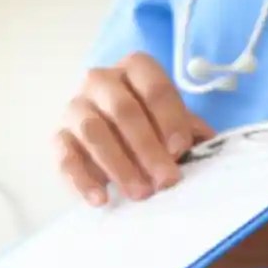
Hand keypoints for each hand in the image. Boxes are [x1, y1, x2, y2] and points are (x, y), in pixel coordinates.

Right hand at [55, 52, 212, 204]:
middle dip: (147, 147)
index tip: (180, 150)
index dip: (169, 118)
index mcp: (134, 69)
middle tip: (166, 180)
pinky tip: (100, 198)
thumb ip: (189, 130)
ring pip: (93, 130)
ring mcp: (76, 108)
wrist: (115, 138)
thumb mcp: (173, 123)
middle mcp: (100, 81)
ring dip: (118, 164)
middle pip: (122, 109)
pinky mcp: (60, 137)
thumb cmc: (150, 126)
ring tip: (140, 193)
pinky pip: (65, 156)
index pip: (153, 86)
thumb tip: (208, 146)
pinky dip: (82, 179)